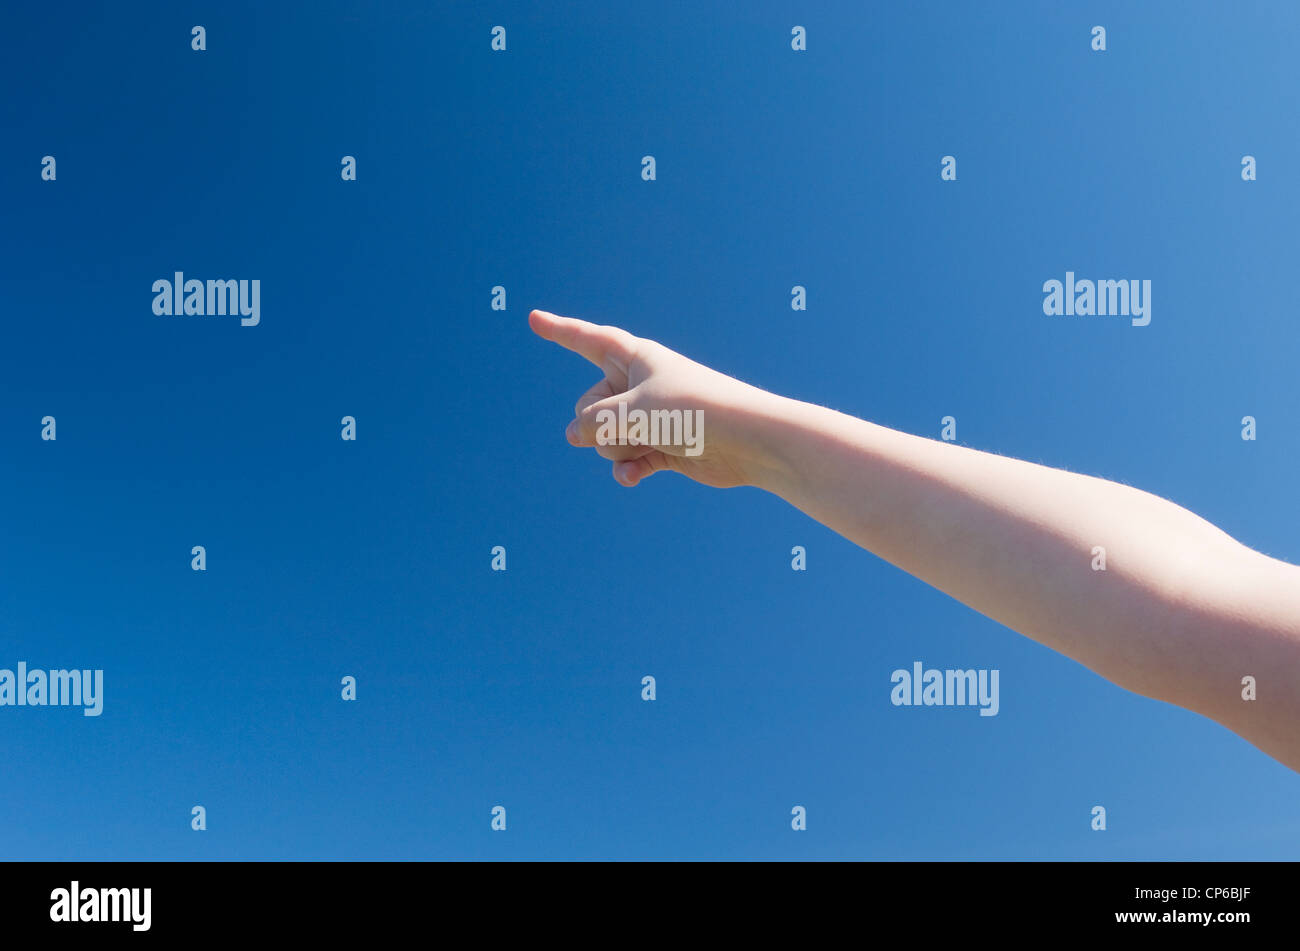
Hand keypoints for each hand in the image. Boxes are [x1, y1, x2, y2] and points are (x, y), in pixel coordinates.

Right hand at [529, 309, 777, 487]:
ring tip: (648, 445)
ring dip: (616, 448)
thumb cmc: (694, 411)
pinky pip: (626, 459)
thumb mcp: (633, 412)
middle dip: (598, 424)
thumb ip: (594, 423)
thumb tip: (573, 436)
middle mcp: (638, 385)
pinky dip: (627, 468)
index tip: (533, 318)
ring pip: (605, 437)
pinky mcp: (663, 448)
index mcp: (635, 357)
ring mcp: (649, 418)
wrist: (748, 441)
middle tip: (629, 426)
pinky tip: (632, 477)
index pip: (587, 340)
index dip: (559, 330)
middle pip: (588, 406)